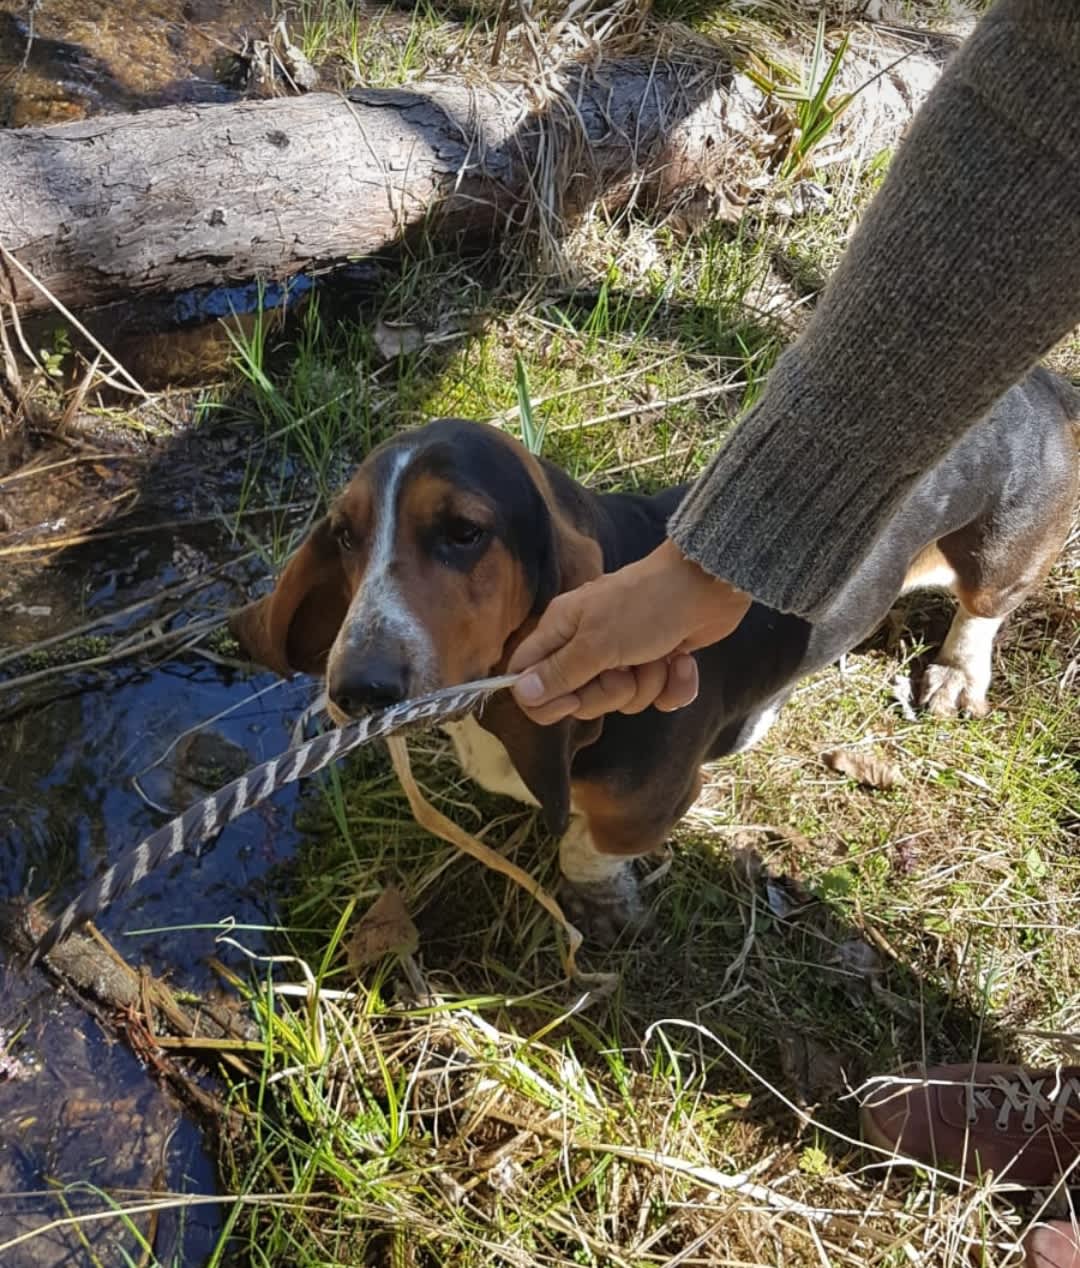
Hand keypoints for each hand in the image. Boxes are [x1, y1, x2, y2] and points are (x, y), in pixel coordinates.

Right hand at [508, 538, 750, 723]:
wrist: (706, 585)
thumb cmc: (646, 605)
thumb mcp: (596, 643)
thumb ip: (559, 672)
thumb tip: (520, 693)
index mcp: (562, 630)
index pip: (529, 676)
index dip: (543, 699)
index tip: (569, 701)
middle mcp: (587, 643)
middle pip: (579, 698)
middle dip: (609, 693)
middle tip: (624, 670)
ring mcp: (624, 654)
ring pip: (621, 700)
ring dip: (646, 685)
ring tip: (658, 657)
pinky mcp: (657, 662)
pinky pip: (656, 697)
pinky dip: (673, 685)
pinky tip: (683, 663)